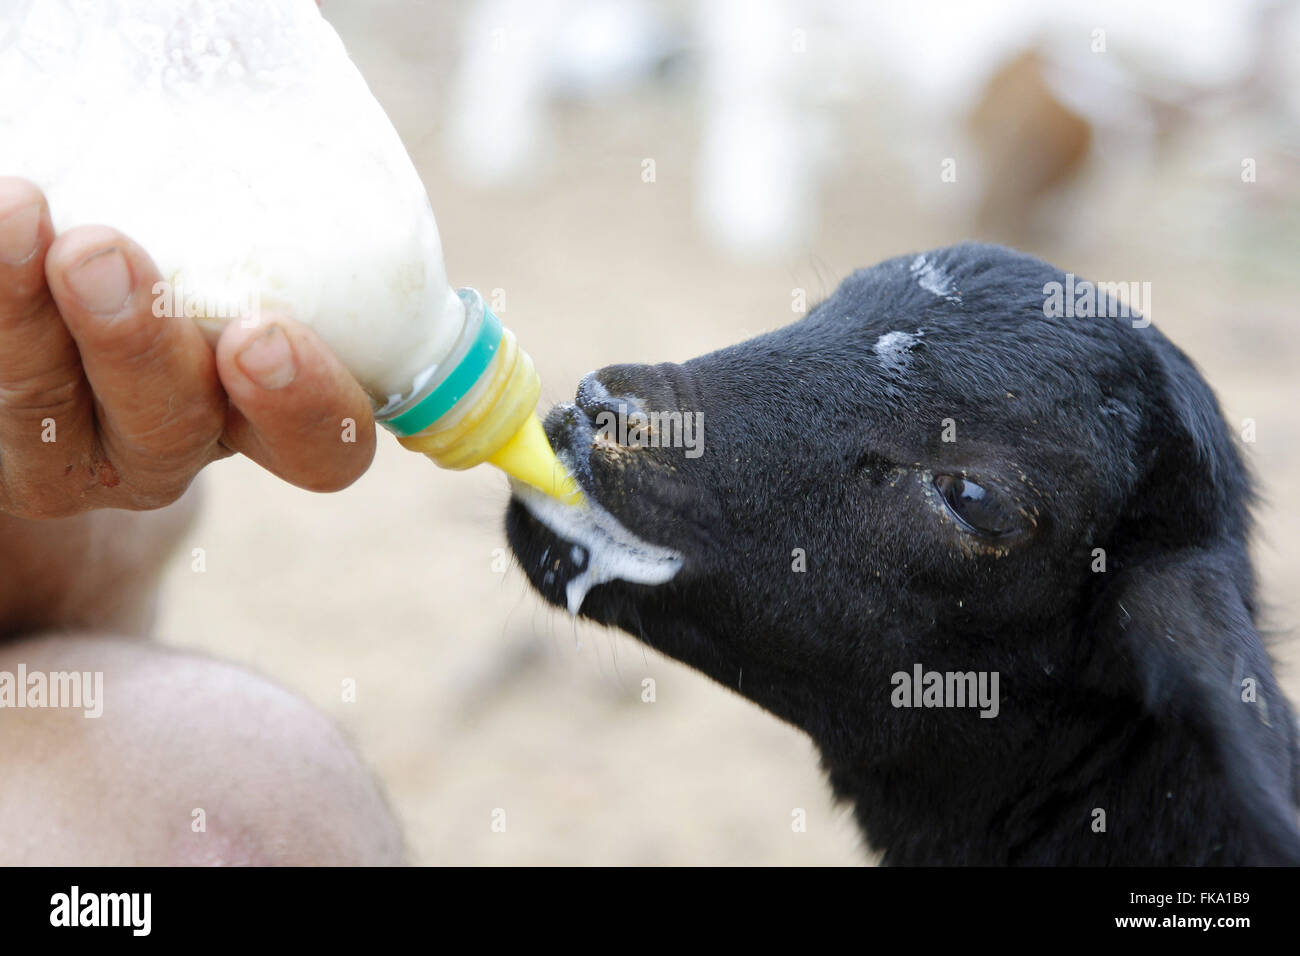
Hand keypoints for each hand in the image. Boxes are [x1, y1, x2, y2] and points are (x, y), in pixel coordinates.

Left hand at [0, 177, 376, 518]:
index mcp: (271, 409)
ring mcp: (79, 444)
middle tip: (101, 254)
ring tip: (16, 210)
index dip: (305, 405)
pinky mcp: (3, 434)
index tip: (263, 334)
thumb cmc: (198, 247)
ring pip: (54, 411)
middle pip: (177, 426)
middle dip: (140, 347)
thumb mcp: (248, 232)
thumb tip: (265, 60)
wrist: (70, 308)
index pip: (322, 442)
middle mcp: (181, 439)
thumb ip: (266, 193)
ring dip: (29, 316)